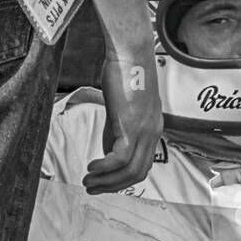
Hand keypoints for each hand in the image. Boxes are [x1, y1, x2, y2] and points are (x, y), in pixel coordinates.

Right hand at [83, 46, 162, 193]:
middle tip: (92, 187)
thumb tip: (106, 153)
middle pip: (137, 174)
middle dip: (114, 186)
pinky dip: (105, 167)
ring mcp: (145, 131)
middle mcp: (153, 134)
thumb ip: (114, 132)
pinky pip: (120, 158)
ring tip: (87, 180)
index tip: (103, 183)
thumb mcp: (119, 109)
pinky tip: (91, 166)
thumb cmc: (124, 74)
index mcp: (152, 131)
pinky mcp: (132, 126)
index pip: (142, 166)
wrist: (130, 52)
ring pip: (129, 170)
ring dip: (107, 181)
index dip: (122, 179)